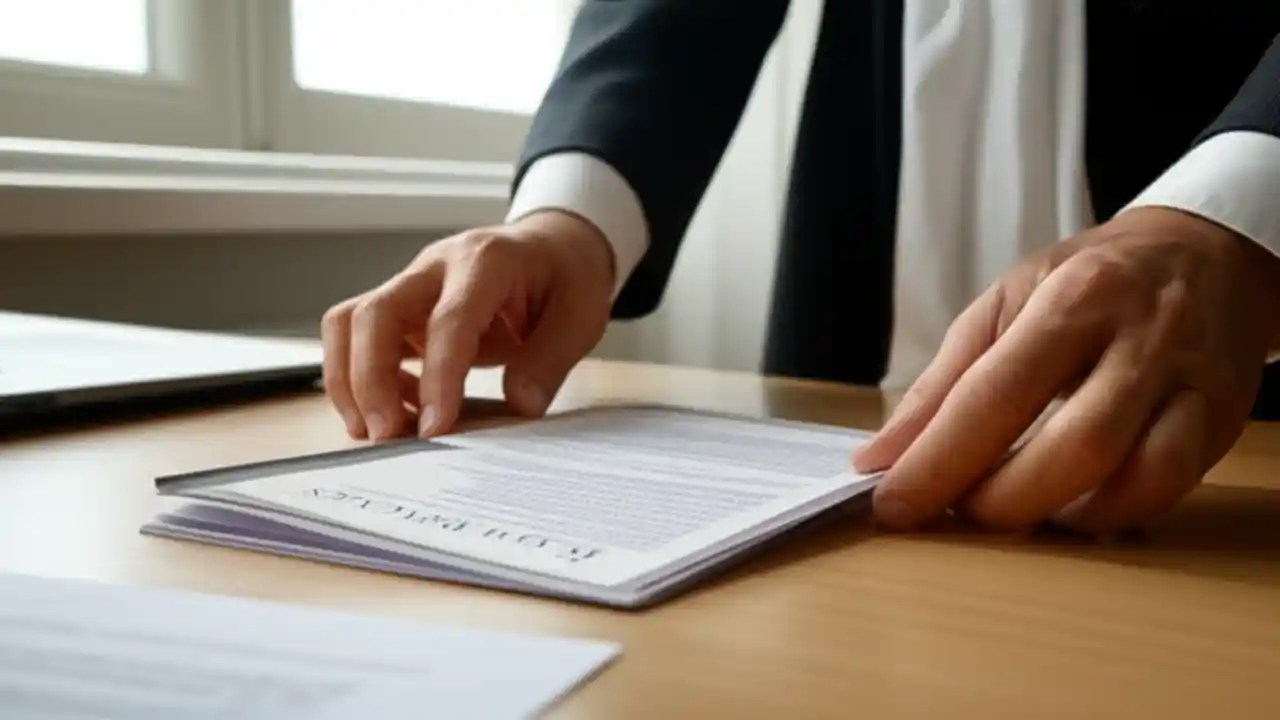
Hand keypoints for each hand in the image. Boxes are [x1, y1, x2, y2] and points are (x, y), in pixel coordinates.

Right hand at [321, 211, 614, 439]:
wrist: (553, 246)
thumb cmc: (566, 276)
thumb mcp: (582, 314)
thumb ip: (551, 359)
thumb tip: (520, 404)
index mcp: (486, 262)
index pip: (448, 320)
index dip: (436, 377)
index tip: (435, 428)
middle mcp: (436, 266)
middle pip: (374, 314)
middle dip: (369, 381)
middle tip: (386, 437)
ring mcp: (411, 285)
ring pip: (350, 323)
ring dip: (351, 382)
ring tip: (378, 431)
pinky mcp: (402, 308)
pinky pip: (359, 339)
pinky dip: (364, 381)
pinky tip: (398, 412)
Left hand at [853, 207, 1279, 534]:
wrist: (1206, 252)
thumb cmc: (1087, 281)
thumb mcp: (1004, 305)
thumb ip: (940, 386)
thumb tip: (880, 460)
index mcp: (1073, 298)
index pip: (995, 395)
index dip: (938, 462)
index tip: (891, 503)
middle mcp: (1141, 339)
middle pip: (1073, 447)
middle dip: (999, 499)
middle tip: (954, 509)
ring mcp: (1190, 383)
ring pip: (1134, 477)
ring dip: (1058, 515)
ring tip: (1009, 508)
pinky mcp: (1219, 421)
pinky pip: (1168, 488)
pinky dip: (1111, 515)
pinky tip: (1070, 508)